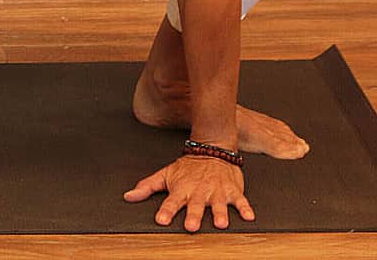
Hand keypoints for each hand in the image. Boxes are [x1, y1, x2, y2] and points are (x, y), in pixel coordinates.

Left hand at [124, 155, 254, 231]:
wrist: (211, 149)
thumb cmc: (187, 167)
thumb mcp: (165, 174)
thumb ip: (147, 186)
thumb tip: (128, 197)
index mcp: (181, 188)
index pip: (171, 202)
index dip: (166, 211)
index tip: (161, 220)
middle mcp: (199, 191)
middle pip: (195, 205)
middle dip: (193, 215)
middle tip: (191, 226)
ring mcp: (216, 191)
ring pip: (218, 204)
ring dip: (219, 213)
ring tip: (221, 224)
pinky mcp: (232, 190)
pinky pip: (241, 200)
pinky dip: (245, 208)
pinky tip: (248, 217)